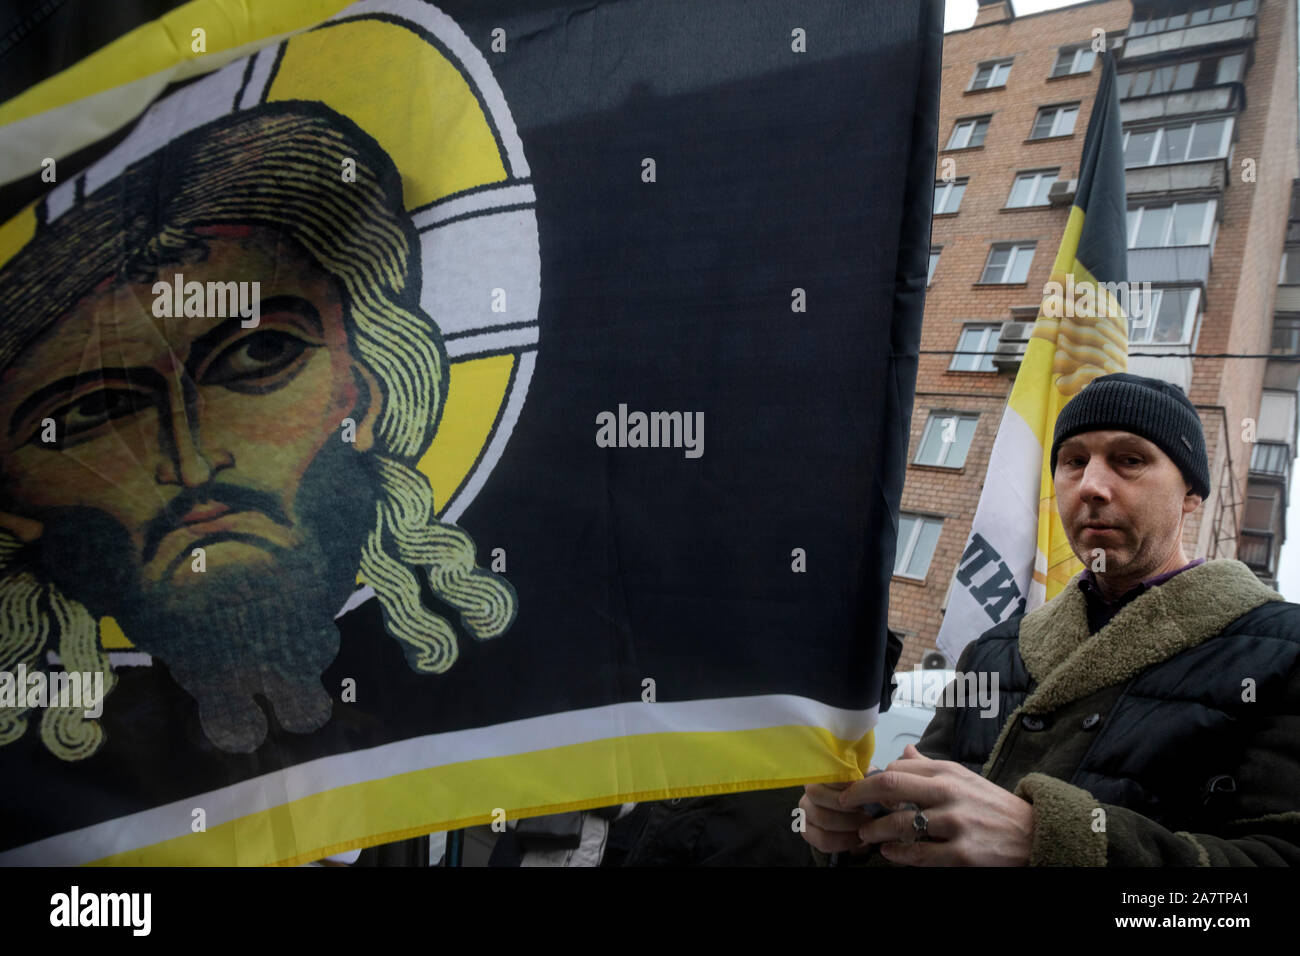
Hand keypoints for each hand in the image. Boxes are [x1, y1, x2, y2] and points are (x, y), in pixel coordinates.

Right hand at [798, 767, 894, 854]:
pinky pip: (821, 839)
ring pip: (820, 817)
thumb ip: (885, 768)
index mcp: (826, 770)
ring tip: (866, 826)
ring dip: (847, 824)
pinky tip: (858, 841)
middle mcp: (811, 788)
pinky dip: (842, 841)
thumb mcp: (876, 780)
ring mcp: (806, 810)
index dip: (843, 780)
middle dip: (846, 806)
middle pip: (817, 793)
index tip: (862, 788)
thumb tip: (908, 750)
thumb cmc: (869, 798)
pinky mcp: (808, 831)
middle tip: (867, 812)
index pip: (824, 769)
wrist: (862, 822)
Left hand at [837, 744, 1034, 865]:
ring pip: (900, 823)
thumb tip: (904, 751)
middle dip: (860, 795)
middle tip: (846, 804)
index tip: (860, 789)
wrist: (1032, 833)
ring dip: (875, 830)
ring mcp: (955, 823)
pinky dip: (897, 854)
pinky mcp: (962, 853)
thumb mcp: (963, 777)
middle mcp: (948, 793)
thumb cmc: (992, 805)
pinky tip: (889, 852)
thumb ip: (930, 766)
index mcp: (946, 773)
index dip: (872, 780)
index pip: (896, 769)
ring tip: (866, 834)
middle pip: (891, 786)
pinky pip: (919, 854)